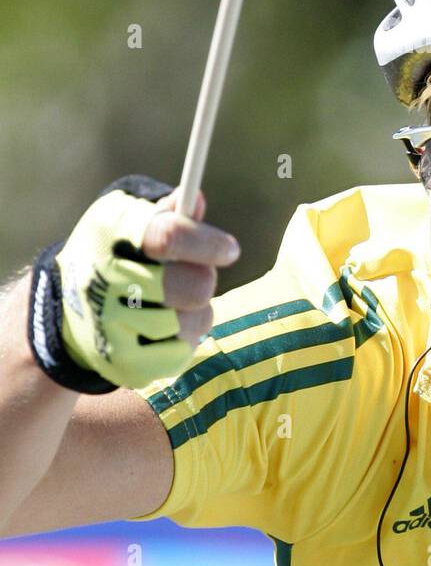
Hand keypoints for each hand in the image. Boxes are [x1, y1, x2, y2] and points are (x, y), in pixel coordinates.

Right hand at [29, 176, 239, 391]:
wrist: (65, 310)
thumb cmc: (109, 254)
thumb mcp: (126, 221)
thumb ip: (165, 213)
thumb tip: (198, 201)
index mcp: (111, 235)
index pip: (169, 237)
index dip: (207, 243)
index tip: (229, 250)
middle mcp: (108, 282)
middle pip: (194, 287)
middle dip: (204, 278)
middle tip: (197, 275)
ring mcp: (115, 327)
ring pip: (196, 321)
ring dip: (196, 310)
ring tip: (174, 303)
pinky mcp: (126, 364)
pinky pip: (182, 352)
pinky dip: (182, 339)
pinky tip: (163, 328)